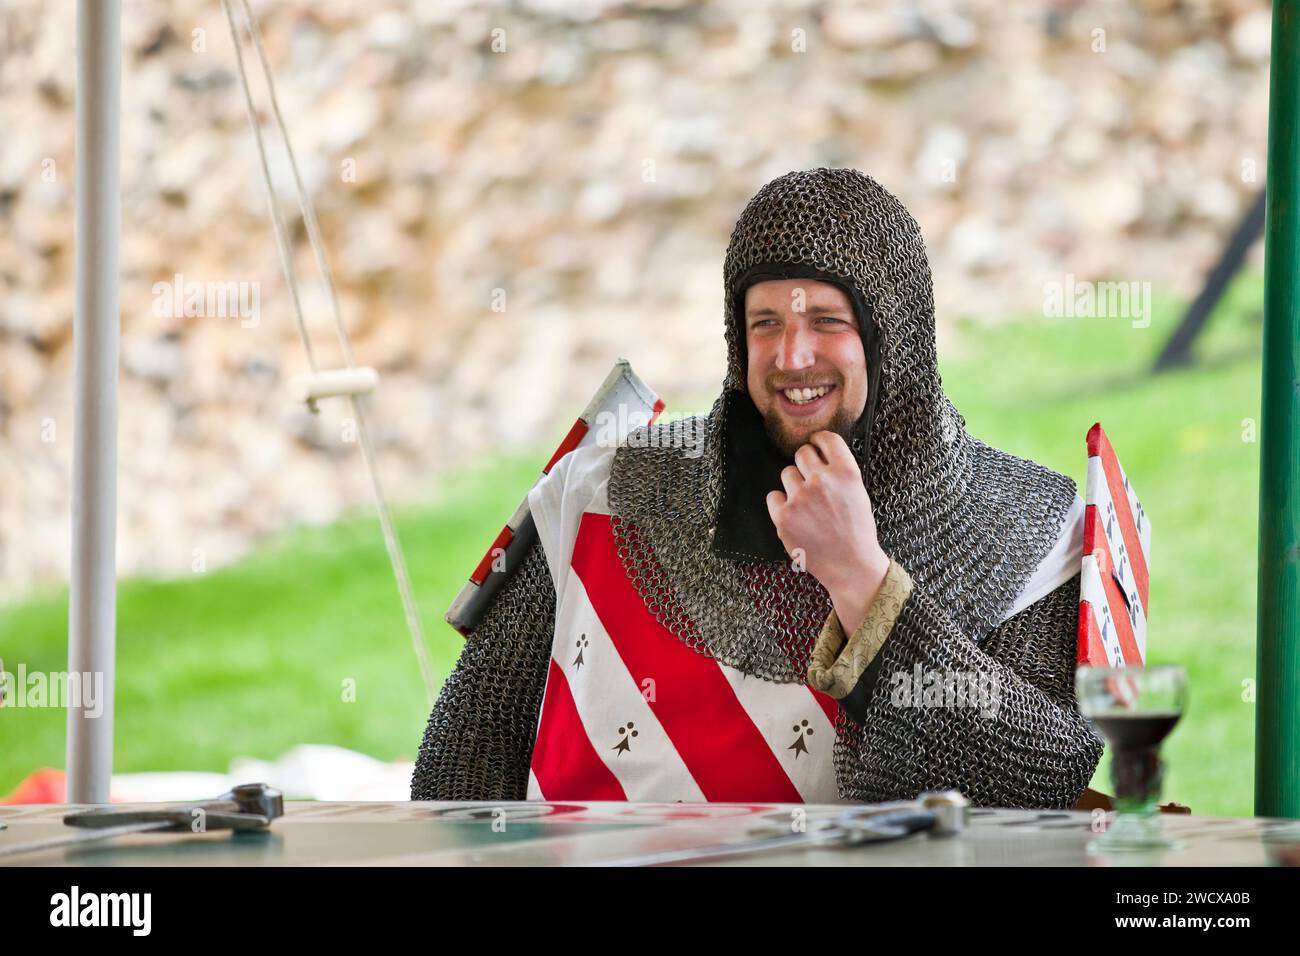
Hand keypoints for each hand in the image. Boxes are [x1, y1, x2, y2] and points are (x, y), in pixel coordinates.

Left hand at [765, 431, 888, 633]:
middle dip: (805, 464)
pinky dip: (781, 505)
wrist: (850, 565)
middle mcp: (822, 480)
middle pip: (802, 453)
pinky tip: (795, 517)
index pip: (826, 439)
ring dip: (794, 485)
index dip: (818, 441)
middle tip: (811, 481)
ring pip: (786, 474)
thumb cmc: (856, 529)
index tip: (815, 446)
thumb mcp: (858, 492)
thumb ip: (839, 470)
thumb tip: (818, 451)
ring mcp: (800, 498)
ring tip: (807, 505)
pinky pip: (773, 496)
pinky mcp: (783, 516)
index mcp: (846, 472)